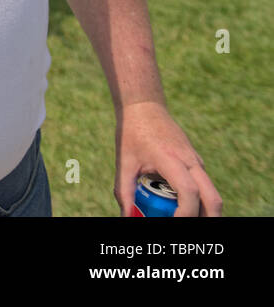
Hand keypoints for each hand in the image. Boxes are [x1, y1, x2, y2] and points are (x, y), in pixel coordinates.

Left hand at [115, 101, 221, 215]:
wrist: (145, 106)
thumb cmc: (132, 133)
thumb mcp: (124, 162)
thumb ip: (124, 191)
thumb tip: (126, 216)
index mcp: (172, 159)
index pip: (189, 191)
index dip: (185, 213)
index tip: (173, 222)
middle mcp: (191, 161)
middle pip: (213, 198)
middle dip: (209, 219)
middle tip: (192, 230)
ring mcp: (197, 161)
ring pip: (211, 193)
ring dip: (203, 210)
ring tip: (180, 216)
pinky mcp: (196, 163)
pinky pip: (204, 186)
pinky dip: (198, 200)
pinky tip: (180, 207)